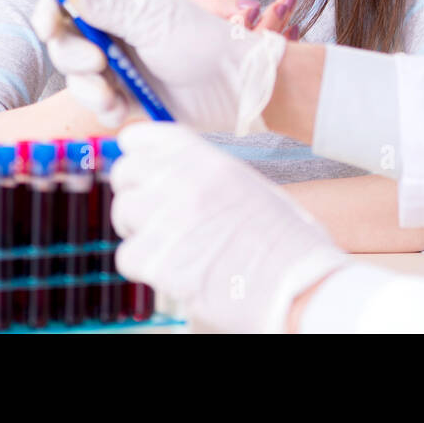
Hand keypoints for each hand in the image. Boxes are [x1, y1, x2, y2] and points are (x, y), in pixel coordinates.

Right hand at [30, 0, 288, 133]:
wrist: (236, 84)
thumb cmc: (202, 41)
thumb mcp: (153, 19)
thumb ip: (106, 5)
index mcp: (119, 6)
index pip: (67, 3)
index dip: (50, 14)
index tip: (48, 28)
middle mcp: (115, 34)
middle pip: (65, 44)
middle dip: (73, 56)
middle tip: (98, 62)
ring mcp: (121, 68)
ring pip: (78, 78)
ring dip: (88, 89)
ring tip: (111, 96)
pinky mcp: (129, 98)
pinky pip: (100, 105)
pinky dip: (105, 110)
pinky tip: (121, 111)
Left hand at [111, 121, 347, 332]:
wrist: (299, 286)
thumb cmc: (288, 244)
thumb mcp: (253, 189)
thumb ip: (209, 177)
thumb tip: (175, 177)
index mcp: (209, 161)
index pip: (143, 137)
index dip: (136, 153)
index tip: (141, 171)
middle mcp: (184, 181)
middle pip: (125, 173)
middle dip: (135, 194)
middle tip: (154, 217)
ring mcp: (169, 219)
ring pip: (124, 214)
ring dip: (140, 231)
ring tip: (171, 248)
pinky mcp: (159, 260)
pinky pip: (128, 255)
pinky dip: (146, 267)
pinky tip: (174, 271)